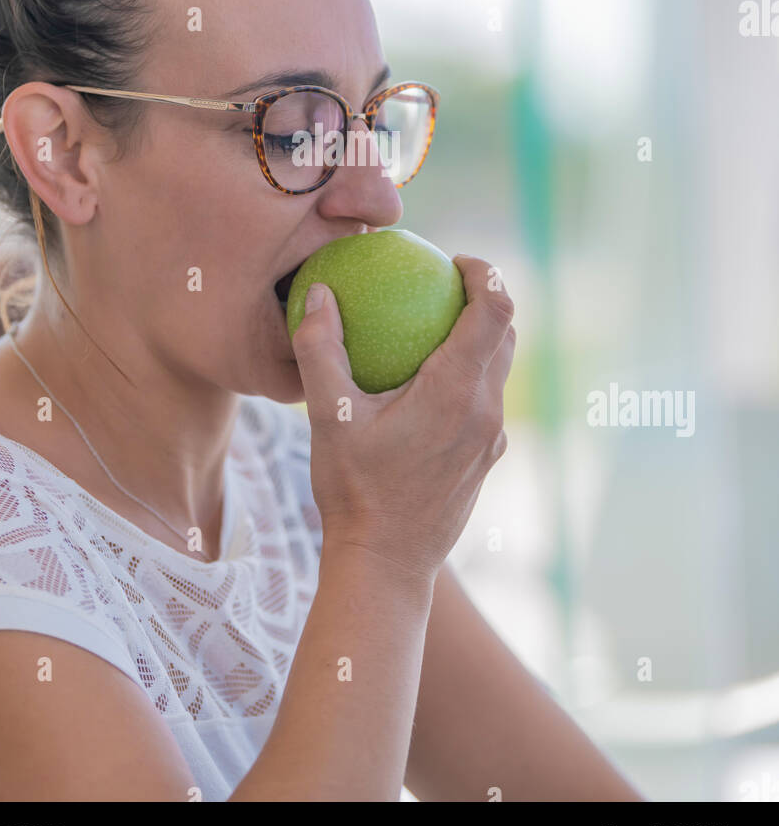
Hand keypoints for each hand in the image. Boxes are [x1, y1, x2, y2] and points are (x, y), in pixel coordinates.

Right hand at [290, 255, 513, 582]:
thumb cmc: (354, 490)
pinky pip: (488, 401)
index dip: (486, 273)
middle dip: (487, 299)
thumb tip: (318, 293)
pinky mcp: (487, 460)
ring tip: (435, 327)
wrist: (385, 564)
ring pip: (500, 369)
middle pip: (507, 334)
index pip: (495, 310)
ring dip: (480, 339)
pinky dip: (469, 376)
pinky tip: (427, 385)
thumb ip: (321, 349)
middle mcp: (486, 411)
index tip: (455, 261)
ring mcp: (492, 439)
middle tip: (445, 284)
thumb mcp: (328, 416)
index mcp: (457, 390)